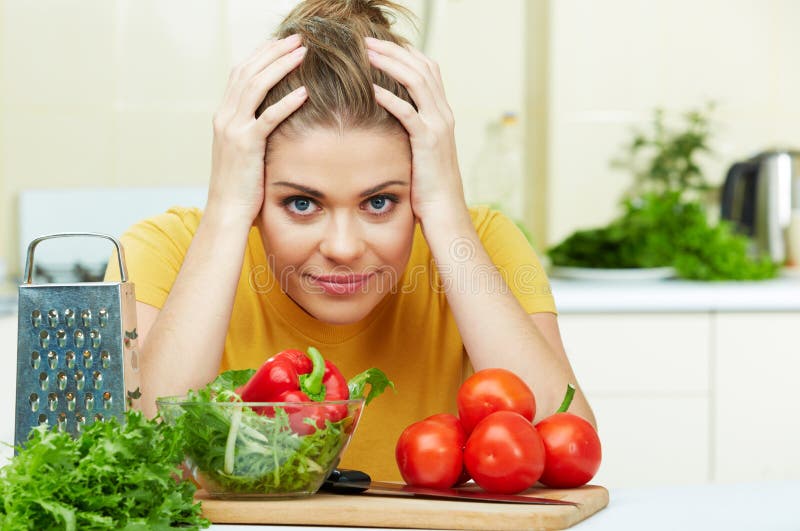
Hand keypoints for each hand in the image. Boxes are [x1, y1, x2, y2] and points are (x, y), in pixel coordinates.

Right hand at [207, 34, 307, 224]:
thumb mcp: (243, 151)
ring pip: (256, 86)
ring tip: (303, 53)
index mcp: (223, 116)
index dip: (261, 54)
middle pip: (248, 71)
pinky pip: (268, 117)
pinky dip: (287, 101)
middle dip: (273, 51)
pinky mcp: (246, 146)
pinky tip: (305, 92)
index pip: (240, 73)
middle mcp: (224, 117)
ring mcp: (233, 130)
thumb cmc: (240, 185)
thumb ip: (253, 130)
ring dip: (281, 66)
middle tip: (298, 39)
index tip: (283, 43)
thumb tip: (273, 119)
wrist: (226, 211)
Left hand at [365, 37, 467, 225]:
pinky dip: (389, 97)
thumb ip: (411, 130)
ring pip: (417, 81)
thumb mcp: (420, 151)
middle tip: (366, 40)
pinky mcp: (428, 142)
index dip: (406, 52)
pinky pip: (408, 112)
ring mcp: (438, 126)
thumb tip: (388, 119)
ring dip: (390, 64)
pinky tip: (370, 88)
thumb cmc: (427, 185)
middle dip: (394, 50)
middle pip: (422, 67)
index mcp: (442, 113)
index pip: (428, 69)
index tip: (380, 43)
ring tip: (366, 53)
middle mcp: (444, 114)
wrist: (444, 211)